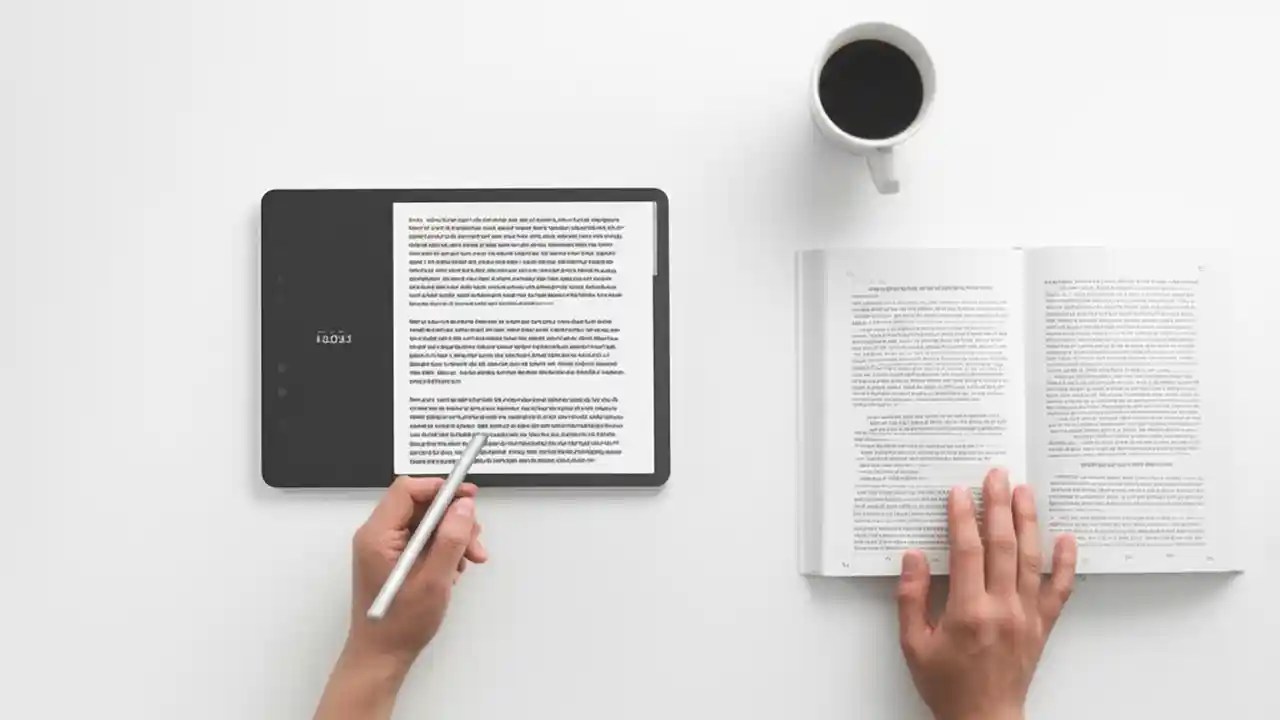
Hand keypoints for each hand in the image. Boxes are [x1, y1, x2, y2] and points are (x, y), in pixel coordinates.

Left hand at [347, 475, 488, 665]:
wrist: (381, 656)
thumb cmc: (399, 626)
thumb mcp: (434, 581)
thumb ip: (450, 540)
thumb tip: (463, 507)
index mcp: (378, 536)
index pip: (408, 490)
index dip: (440, 488)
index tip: (467, 496)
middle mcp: (377, 536)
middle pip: (420, 505)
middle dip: (453, 519)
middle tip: (474, 539)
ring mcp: (385, 547)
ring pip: (426, 523)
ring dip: (453, 536)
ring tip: (469, 559)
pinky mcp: (394, 558)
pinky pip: (423, 540)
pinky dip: (444, 548)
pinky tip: (454, 568)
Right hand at [896, 469, 1076, 719]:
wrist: (984, 718)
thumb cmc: (948, 686)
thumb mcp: (913, 644)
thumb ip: (911, 598)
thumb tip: (913, 559)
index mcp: (968, 612)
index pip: (968, 552)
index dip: (962, 518)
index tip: (959, 492)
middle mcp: (1003, 609)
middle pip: (1003, 546)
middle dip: (998, 506)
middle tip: (996, 475)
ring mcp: (1027, 616)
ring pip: (1030, 559)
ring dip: (1027, 521)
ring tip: (1024, 492)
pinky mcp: (1042, 626)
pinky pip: (1059, 589)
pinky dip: (1065, 562)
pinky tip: (1066, 538)